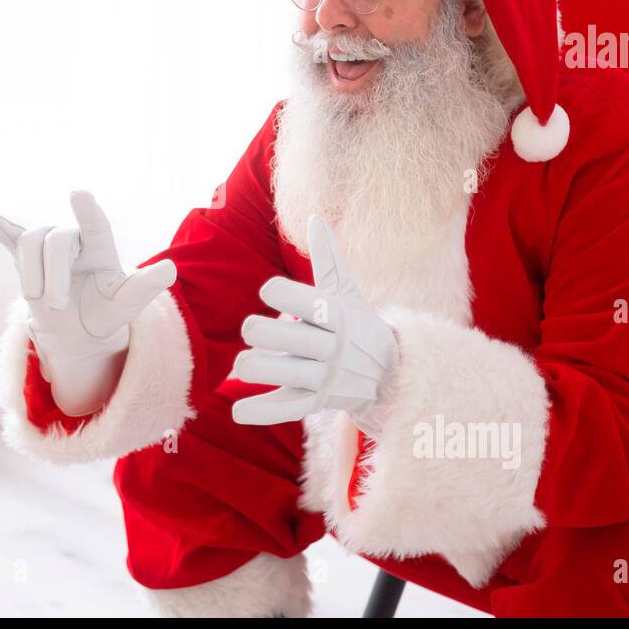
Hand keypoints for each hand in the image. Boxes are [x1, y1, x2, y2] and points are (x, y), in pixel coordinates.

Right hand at [0, 190, 175, 416]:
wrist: (80, 331)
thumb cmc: (107, 313)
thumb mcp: (127, 304)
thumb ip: (146, 286)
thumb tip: (170, 270)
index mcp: (100, 246)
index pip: (95, 224)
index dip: (87, 211)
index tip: (78, 194)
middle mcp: (73, 239)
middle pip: (56, 240)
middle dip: (54, 275)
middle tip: (57, 306)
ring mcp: (47, 247)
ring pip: (29, 241)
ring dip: (31, 273)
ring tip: (39, 299)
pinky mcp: (26, 258)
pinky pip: (9, 236)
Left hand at [230, 214, 397, 431]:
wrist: (390, 374)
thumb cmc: (359, 323)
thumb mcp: (348, 290)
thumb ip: (328, 257)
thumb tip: (315, 216)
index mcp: (337, 314)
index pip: (307, 301)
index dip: (283, 293)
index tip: (268, 289)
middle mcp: (332, 346)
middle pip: (293, 339)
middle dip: (265, 333)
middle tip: (250, 329)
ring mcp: (326, 377)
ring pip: (288, 374)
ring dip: (259, 369)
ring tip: (243, 364)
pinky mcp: (317, 403)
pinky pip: (287, 409)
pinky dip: (262, 412)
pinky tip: (238, 411)